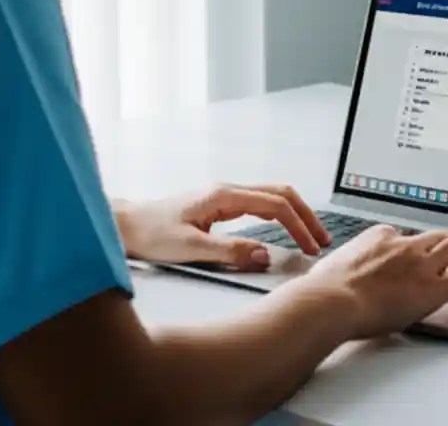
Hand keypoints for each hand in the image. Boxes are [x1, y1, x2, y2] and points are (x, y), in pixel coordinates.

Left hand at [113, 184, 332, 269]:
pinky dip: (280, 216)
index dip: (299, 225)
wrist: (125, 226)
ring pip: (272, 197)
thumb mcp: (188, 248)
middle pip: (281, 194)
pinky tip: (285, 231)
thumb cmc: (149, 234)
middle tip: (322, 241)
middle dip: (306, 216)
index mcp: (223, 196)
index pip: (275, 205)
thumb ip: (228, 252)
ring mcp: (224, 196)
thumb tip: (264, 254)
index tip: (312, 247)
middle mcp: (227, 191)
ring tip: (311, 238)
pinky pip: (260, 204)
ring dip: (295, 215)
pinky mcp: (220, 205)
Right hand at [286, 225, 447, 339]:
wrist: (330, 301)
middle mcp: (404, 245)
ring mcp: (422, 263)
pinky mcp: (435, 286)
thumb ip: (338, 269)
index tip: (409, 261)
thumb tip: (329, 277)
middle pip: (435, 236)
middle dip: (446, 246)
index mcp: (378, 238)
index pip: (401, 236)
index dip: (408, 250)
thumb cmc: (323, 292)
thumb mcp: (328, 270)